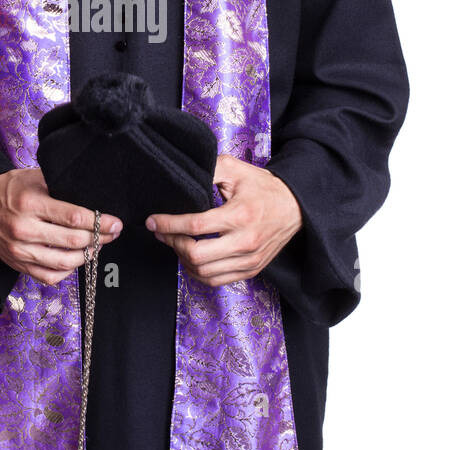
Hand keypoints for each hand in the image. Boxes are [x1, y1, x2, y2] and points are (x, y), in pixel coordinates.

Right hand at [0, 167, 121, 285]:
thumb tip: (93, 198)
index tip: (115, 223)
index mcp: (30, 203)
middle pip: (72, 241)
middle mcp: (24, 229)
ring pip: (63, 262)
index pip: (73, 217)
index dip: (99, 222)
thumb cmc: (11, 188)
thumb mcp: (35, 177)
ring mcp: (19, 250)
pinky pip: (49, 276)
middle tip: (111, 233)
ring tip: (96, 246)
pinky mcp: (17, 263)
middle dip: (99, 238)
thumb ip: (61, 187)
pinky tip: (75, 260)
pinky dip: (67, 271)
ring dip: (86, 256)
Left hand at [145, 153, 302, 287]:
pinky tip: (191, 257)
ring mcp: (248, 260)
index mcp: (240, 215)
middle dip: (173, 244)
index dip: (168, 225)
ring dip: (182, 259)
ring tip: (176, 243)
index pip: (194, 225)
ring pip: (203, 272)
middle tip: (163, 233)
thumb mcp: (236, 169)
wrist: (296, 207)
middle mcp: (245, 242)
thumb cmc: (263, 187)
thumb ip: (210, 169)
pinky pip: (216, 280)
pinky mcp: (251, 270)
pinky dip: (198, 272)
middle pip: (196, 255)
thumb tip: (183, 176)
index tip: (153, 221)